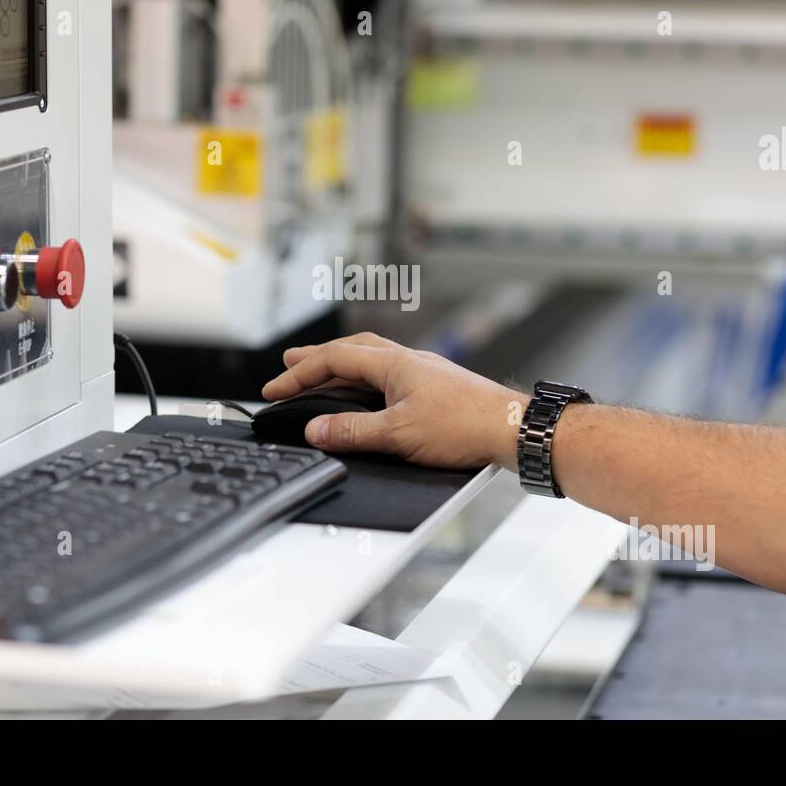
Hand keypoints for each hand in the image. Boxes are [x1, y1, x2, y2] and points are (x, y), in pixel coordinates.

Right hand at [261, 332, 526, 469]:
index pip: (334, 360)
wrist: (511, 428)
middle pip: (351, 351)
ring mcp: (423, 373)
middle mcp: (407, 361)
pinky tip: (368, 395)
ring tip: (322, 377)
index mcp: (393, 363)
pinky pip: (389, 376)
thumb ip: (352, 432)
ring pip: (372, 362)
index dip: (299, 373)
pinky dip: (366, 381)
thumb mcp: (397, 434)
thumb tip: (316, 430)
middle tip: (290, 364)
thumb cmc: (464, 426)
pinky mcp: (436, 389)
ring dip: (342, 368)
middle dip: (317, 359)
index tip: (274, 388)